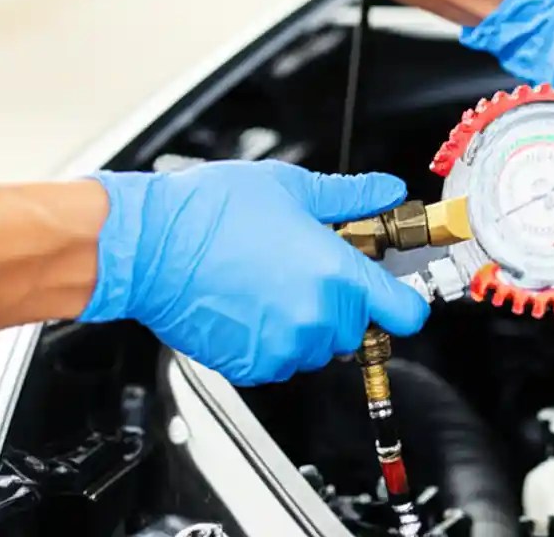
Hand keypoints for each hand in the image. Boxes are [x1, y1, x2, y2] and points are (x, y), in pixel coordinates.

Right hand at [78, 160, 428, 385]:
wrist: (147, 246)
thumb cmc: (210, 213)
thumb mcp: (293, 189)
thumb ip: (352, 197)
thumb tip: (387, 191)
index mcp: (336, 274)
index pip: (405, 312)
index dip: (406, 301)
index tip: (399, 293)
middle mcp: (316, 317)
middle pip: (358, 326)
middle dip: (343, 302)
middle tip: (308, 268)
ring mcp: (283, 346)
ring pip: (319, 345)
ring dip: (308, 322)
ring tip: (272, 282)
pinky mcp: (252, 364)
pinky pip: (282, 358)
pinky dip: (274, 338)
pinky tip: (250, 303)